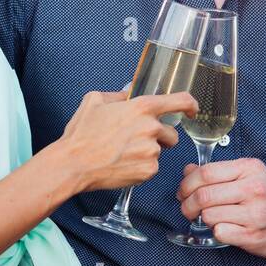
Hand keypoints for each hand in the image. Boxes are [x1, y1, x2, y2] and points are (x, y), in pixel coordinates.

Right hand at [57, 89, 197, 191]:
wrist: (73, 164)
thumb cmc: (81, 134)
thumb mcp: (94, 101)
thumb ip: (117, 95)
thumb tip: (127, 95)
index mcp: (141, 107)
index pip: (180, 101)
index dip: (191, 105)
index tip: (192, 110)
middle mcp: (151, 128)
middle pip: (172, 134)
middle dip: (159, 137)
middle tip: (136, 141)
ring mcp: (151, 151)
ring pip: (160, 151)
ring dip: (147, 152)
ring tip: (123, 153)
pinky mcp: (148, 171)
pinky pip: (151, 168)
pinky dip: (140, 167)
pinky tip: (122, 164)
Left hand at [177, 158, 265, 257]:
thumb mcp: (252, 175)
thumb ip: (219, 172)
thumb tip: (188, 171)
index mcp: (249, 169)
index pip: (205, 173)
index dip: (186, 184)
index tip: (183, 192)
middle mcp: (253, 189)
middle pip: (203, 196)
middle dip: (187, 204)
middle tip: (187, 209)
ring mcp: (254, 214)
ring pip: (209, 215)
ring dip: (201, 219)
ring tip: (207, 219)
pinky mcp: (254, 236)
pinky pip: (220, 233)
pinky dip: (215, 231)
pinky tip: (223, 228)